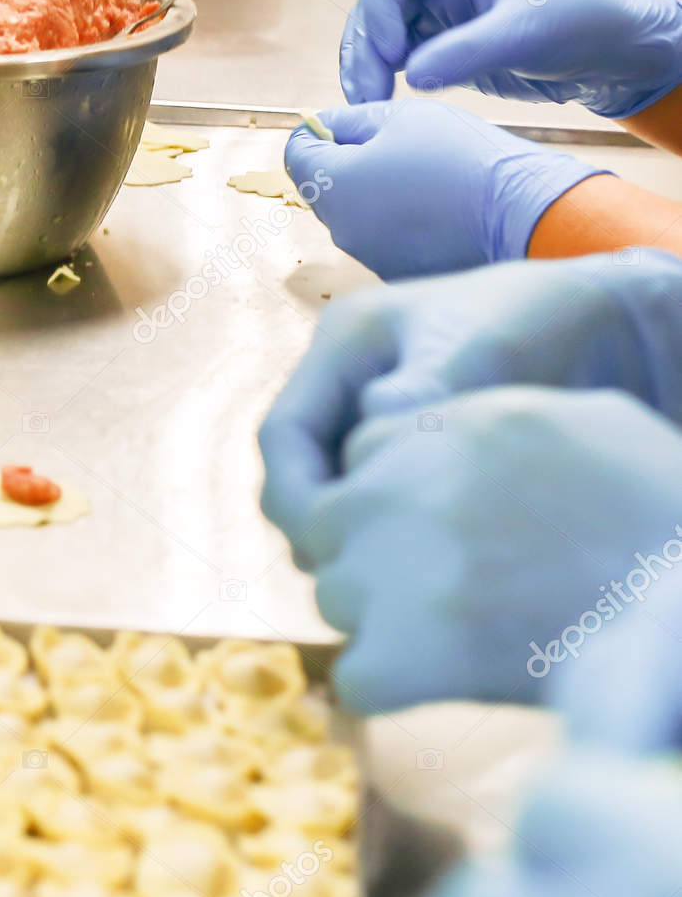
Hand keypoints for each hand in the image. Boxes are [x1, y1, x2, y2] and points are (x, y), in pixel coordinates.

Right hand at [258, 251, 681, 539]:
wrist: (613, 321)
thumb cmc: (545, 321)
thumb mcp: (484, 352)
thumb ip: (421, 398)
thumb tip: (365, 459)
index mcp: (346, 342)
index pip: (282, 434)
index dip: (295, 494)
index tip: (332, 542)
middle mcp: (351, 383)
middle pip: (302, 476)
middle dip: (324, 527)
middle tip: (370, 575)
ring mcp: (379, 419)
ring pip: (339, 498)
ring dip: (359, 538)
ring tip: (404, 573)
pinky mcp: (412, 452)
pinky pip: (382, 505)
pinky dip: (397, 536)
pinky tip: (435, 560)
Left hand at [261, 384, 681, 711]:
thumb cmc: (661, 505)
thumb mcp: (584, 417)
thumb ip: (499, 418)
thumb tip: (470, 448)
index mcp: (441, 426)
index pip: (361, 455)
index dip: (398, 495)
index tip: (445, 526)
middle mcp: (397, 491)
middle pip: (328, 525)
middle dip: (368, 553)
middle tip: (437, 589)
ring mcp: (390, 571)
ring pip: (336, 598)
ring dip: (379, 620)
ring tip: (457, 636)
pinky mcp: (401, 654)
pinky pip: (356, 677)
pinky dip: (391, 688)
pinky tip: (447, 684)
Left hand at [284, 98, 603, 278]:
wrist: (522, 217)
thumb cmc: (466, 158)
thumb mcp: (404, 116)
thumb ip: (351, 120)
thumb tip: (323, 126)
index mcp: (334, 185)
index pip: (297, 152)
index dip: (318, 133)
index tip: (351, 126)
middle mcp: (341, 230)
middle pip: (324, 188)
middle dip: (348, 164)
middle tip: (400, 147)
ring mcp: (369, 258)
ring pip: (355, 216)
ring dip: (375, 195)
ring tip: (427, 179)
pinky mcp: (398, 276)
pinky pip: (384, 241)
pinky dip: (399, 224)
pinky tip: (439, 212)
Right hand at [339, 0, 681, 119]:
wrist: (606, 55)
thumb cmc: (575, 23)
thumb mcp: (523, 34)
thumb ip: (467, 51)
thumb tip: (411, 74)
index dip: (379, 5)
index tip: (389, 50)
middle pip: (376, 7)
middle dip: (365, 48)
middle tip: (367, 93)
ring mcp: (436, 19)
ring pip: (378, 39)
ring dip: (366, 69)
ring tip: (368, 106)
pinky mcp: (440, 52)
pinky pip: (396, 64)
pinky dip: (382, 83)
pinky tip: (381, 107)